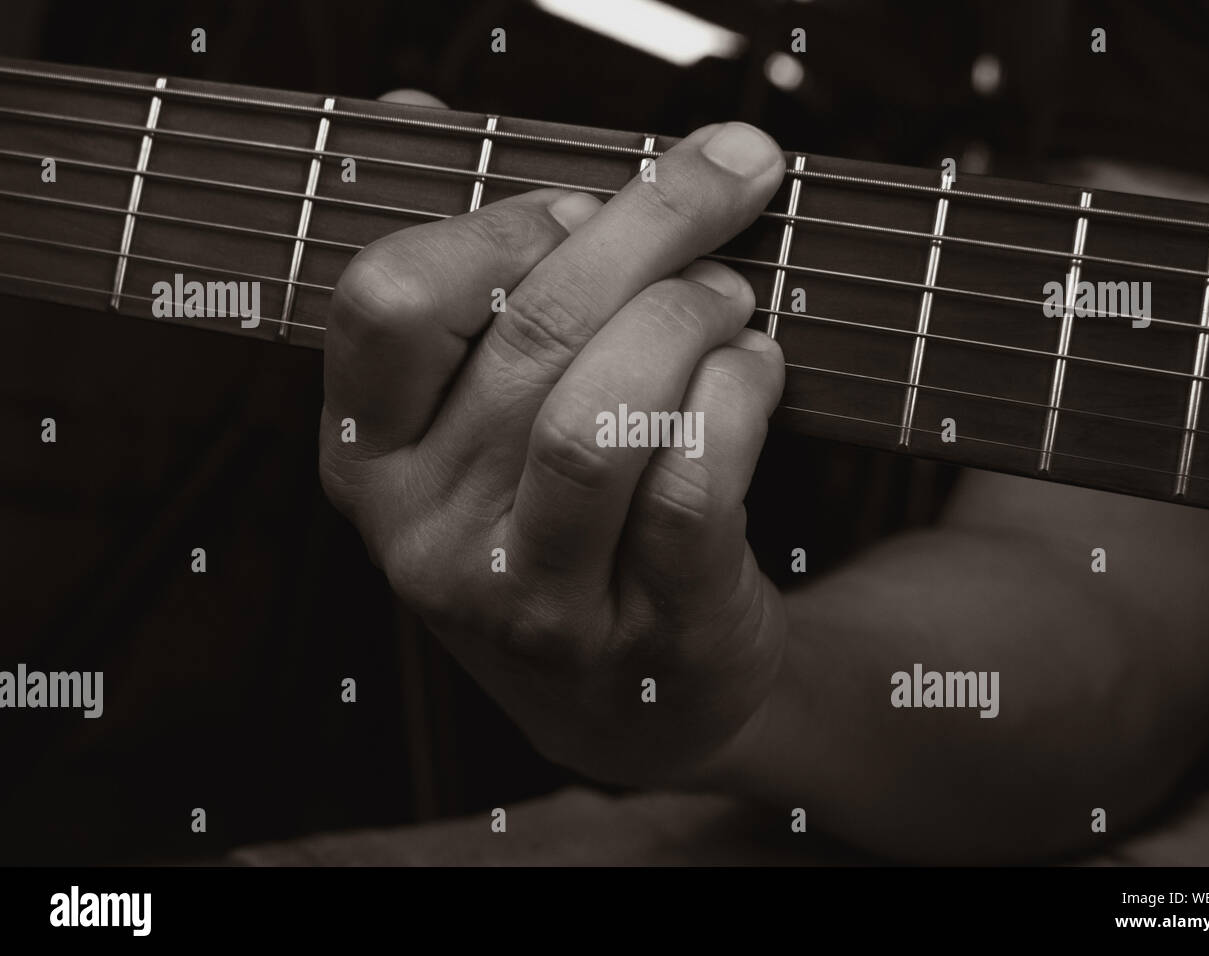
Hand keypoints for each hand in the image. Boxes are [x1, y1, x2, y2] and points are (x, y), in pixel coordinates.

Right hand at [320, 120, 789, 784]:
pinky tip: (756, 370)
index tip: (586, 199)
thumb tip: (411, 111)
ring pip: (600, 417)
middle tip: (724, 192)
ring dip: (687, 320)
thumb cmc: (561, 521)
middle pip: (528, 336)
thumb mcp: (475, 421)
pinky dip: (738, 399)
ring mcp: (527, 599)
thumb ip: (452, 272)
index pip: (387, 299)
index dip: (501, 219)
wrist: (639, 702)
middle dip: (649, 230)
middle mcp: (423, 535)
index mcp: (366, 457)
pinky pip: (689, 485)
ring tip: (730, 296)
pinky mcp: (639, 630)